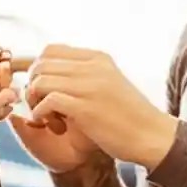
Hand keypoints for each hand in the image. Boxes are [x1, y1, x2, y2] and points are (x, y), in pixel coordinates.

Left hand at [21, 44, 178, 169]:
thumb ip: (84, 75)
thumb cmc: (128, 116)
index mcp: (97, 58)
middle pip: (41, 64)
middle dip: (32, 87)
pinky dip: (42, 114)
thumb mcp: (108, 84)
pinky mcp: (86, 108)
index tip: (38, 90)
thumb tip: (50, 71)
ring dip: (36, 102)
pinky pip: (48, 100)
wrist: (153, 136)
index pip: (50, 50)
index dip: (35, 68)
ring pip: (40, 81)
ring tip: (51, 119)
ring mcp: (90, 86)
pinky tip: (56, 126)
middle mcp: (93, 67)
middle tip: (43, 108)